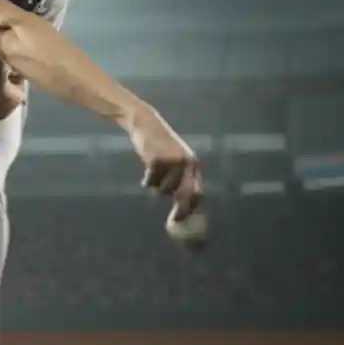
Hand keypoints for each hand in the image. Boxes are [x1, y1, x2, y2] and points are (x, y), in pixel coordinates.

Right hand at [122, 104, 202, 219]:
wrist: (146, 124)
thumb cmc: (159, 146)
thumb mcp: (175, 160)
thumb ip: (180, 178)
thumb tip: (181, 205)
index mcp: (193, 164)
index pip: (197, 192)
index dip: (191, 208)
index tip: (183, 220)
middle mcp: (186, 164)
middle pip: (185, 195)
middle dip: (181, 210)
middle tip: (174, 220)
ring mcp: (173, 162)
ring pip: (164, 190)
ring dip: (156, 186)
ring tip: (154, 171)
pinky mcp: (158, 161)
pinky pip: (150, 182)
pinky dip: (147, 180)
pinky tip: (147, 166)